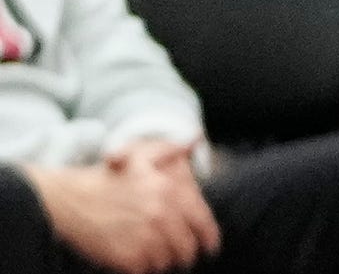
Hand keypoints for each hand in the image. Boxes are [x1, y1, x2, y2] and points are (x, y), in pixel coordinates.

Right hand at [25, 159, 217, 273]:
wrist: (66, 200)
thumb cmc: (105, 178)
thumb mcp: (139, 156)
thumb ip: (170, 150)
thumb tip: (195, 140)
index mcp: (168, 190)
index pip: (202, 222)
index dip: (209, 237)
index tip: (210, 246)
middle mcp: (160, 214)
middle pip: (186, 247)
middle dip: (185, 254)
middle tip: (181, 257)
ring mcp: (143, 237)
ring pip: (167, 261)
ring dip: (163, 261)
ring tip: (154, 255)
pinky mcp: (126, 257)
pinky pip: (146, 270)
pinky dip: (143, 268)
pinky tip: (136, 259)